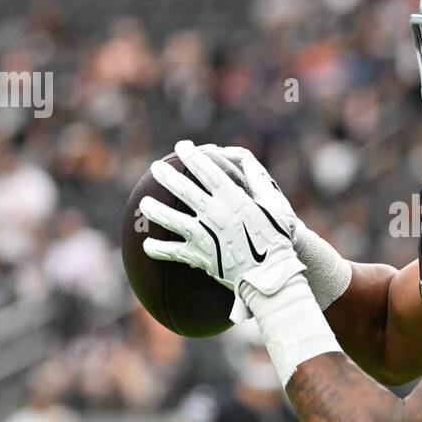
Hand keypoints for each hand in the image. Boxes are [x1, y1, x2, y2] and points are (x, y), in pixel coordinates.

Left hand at [140, 140, 304, 300]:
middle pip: (183, 190)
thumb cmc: (277, 237)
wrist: (271, 274)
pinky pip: (173, 251)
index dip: (192, 156)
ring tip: (144, 203)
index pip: (207, 171)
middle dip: (166, 176)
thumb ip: (259, 181)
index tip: (181, 147)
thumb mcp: (276, 204)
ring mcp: (204, 236)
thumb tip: (245, 160)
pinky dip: (159, 249)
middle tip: (155, 167)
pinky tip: (147, 246)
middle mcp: (215, 214)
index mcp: (233, 198)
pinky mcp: (200, 256)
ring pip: (171, 219)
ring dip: (155, 210)